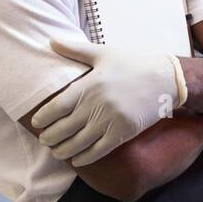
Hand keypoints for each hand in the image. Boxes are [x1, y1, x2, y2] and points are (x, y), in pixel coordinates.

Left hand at [31, 37, 186, 166]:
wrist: (165, 78)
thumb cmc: (133, 64)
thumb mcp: (104, 53)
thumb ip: (76, 49)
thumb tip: (50, 40)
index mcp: (89, 85)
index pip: (57, 106)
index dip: (43, 118)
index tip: (37, 123)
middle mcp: (97, 104)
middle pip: (64, 128)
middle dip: (50, 138)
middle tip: (45, 141)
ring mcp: (110, 119)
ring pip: (79, 142)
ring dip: (64, 151)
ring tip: (58, 152)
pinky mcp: (123, 132)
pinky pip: (99, 150)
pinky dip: (85, 158)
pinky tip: (77, 160)